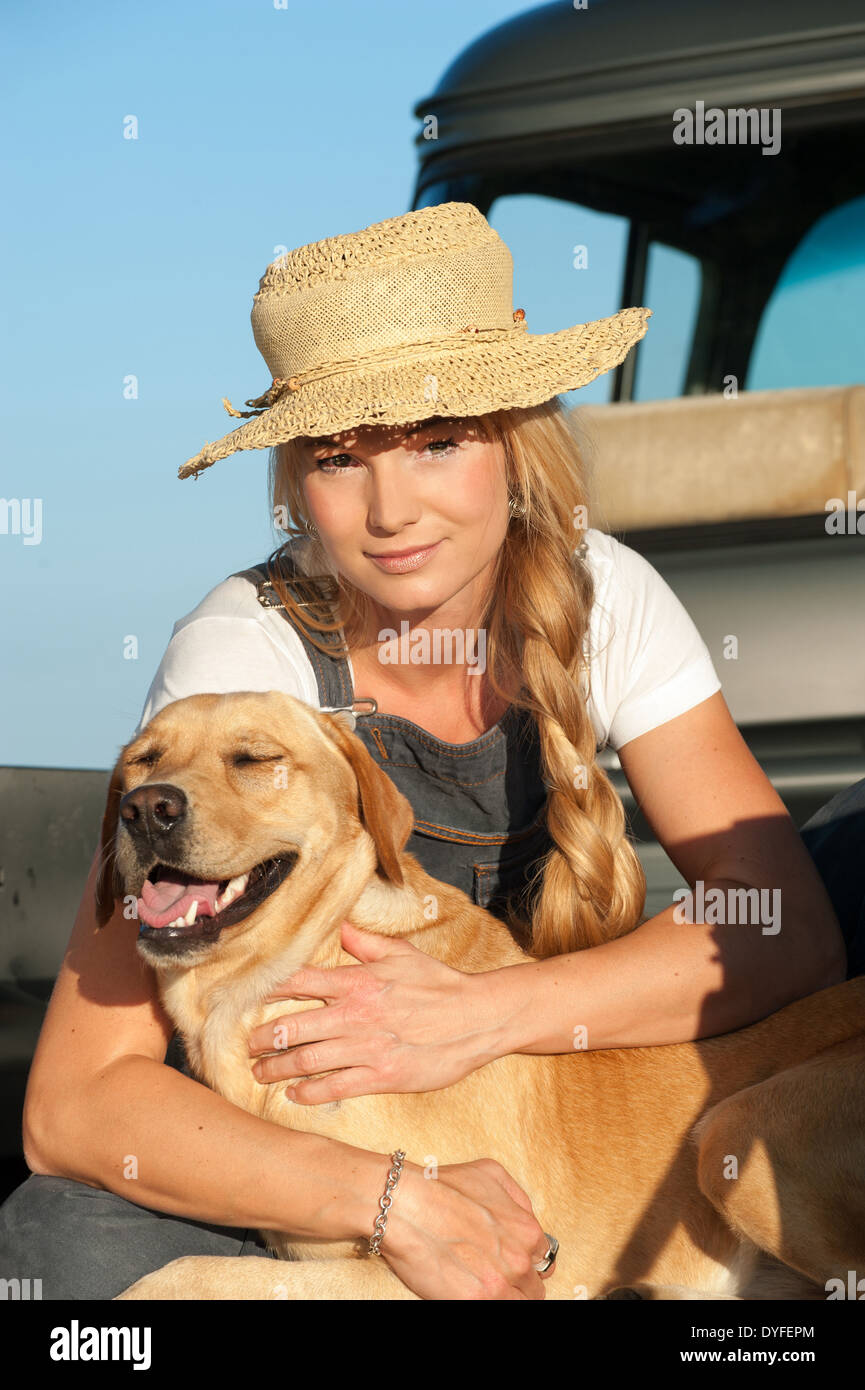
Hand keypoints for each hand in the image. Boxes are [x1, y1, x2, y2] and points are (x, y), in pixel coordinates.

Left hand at [248, 921, 506, 1102]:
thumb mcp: (403, 954)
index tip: (247, 996)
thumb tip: (341, 926)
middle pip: (292, 1028)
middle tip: (246, 1045)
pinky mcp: (381, 1076)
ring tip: (259, 1073)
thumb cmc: (440, 984)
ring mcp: (367, 1048)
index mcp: (358, 982)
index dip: (269, 990)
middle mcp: (355, 1014)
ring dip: (277, 1068)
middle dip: (263, 1038)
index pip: (300, 982)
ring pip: (307, 1060)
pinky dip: (309, 1093)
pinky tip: (294, 1095)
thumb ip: (366, 943)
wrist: (477, 1018)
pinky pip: (335, 1087)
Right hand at [381, 1157, 555, 1299]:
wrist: (406, 1206)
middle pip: (532, 1287)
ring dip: (504, 1296)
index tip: (510, 1262)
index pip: (542, 1259)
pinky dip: (486, 1301)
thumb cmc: (443, 1186)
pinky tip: (470, 1291)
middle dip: (517, 1282)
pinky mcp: (476, 1301)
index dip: (525, 1260)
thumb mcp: (490, 1173)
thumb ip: (518, 1198)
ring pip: (518, 1303)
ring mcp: (499, 1284)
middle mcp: (519, 1259)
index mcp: (527, 1230)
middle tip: (493, 1275)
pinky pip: (496, 1308)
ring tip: (482, 1285)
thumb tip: (527, 1217)